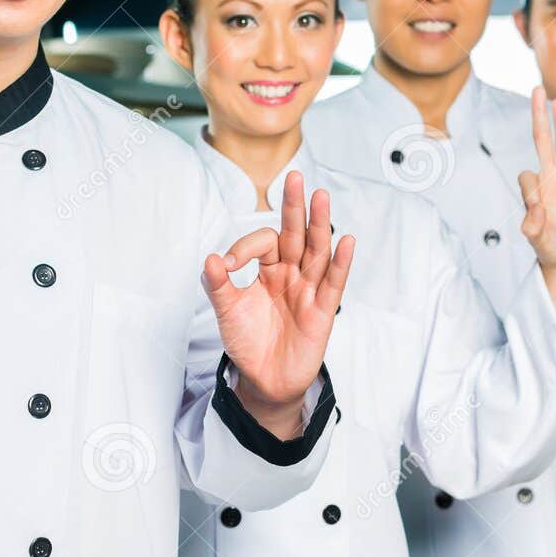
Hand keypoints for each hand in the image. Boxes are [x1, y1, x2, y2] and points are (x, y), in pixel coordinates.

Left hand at [202, 172, 354, 436]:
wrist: (263, 379)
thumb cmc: (247, 341)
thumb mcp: (227, 311)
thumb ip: (218, 285)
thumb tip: (209, 259)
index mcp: (268, 268)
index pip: (263, 242)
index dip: (244, 247)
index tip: (227, 266)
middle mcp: (291, 273)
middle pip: (295, 233)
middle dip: (294, 206)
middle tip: (294, 176)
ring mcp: (309, 289)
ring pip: (317, 250)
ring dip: (319, 224)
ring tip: (320, 197)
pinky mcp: (322, 310)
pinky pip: (334, 282)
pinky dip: (341, 262)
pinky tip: (345, 241)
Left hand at [517, 89, 555, 306]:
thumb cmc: (550, 250)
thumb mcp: (539, 239)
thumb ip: (534, 224)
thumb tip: (534, 208)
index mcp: (538, 190)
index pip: (528, 174)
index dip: (529, 186)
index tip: (537, 209)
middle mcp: (552, 180)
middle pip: (544, 139)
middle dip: (539, 115)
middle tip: (536, 89)